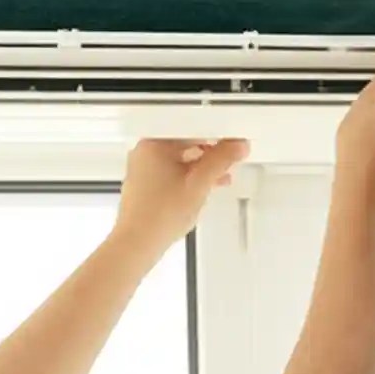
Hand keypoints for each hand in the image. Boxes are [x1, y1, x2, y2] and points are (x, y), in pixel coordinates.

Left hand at [113, 138, 249, 251]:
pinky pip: (170, 174)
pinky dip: (187, 179)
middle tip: (228, 161)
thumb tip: (236, 145)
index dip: (217, 137)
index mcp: (154, 144)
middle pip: (185, 144)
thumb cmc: (159, 215)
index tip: (232, 145)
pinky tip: (201, 190)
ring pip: (178, 160)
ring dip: (200, 168)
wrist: (137, 243)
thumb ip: (221, 161)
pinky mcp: (143, 186)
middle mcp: (144, 153)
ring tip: (220, 178)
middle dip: (209, 154)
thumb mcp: (200, 184)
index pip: (192, 130)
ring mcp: (142, 170)